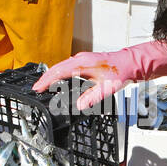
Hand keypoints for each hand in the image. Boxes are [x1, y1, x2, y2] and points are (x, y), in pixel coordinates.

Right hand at [33, 40, 166, 108]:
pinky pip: (67, 65)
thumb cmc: (120, 72)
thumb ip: (92, 98)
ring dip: (51, 74)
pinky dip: (59, 72)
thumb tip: (79, 106)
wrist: (130, 62)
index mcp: (82, 64)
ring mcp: (82, 59)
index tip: (37, 88)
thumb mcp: (107, 88)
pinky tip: (58, 79)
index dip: (47, 80)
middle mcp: (80, 59)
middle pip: (57, 68)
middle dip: (45, 78)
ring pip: (61, 66)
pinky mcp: (85, 61)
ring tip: (43, 85)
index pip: (59, 72)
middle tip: (35, 88)